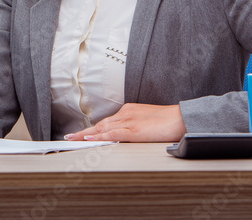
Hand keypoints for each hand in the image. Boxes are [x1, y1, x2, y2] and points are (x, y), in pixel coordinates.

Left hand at [64, 103, 186, 142]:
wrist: (181, 118)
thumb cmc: (169, 121)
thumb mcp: (148, 122)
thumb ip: (136, 127)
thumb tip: (128, 136)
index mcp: (129, 111)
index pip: (106, 121)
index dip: (92, 129)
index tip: (82, 134)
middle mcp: (125, 114)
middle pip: (100, 124)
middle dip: (84, 132)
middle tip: (70, 138)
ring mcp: (128, 121)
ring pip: (102, 128)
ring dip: (85, 135)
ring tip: (72, 140)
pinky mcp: (134, 130)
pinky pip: (112, 133)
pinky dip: (99, 137)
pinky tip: (89, 139)